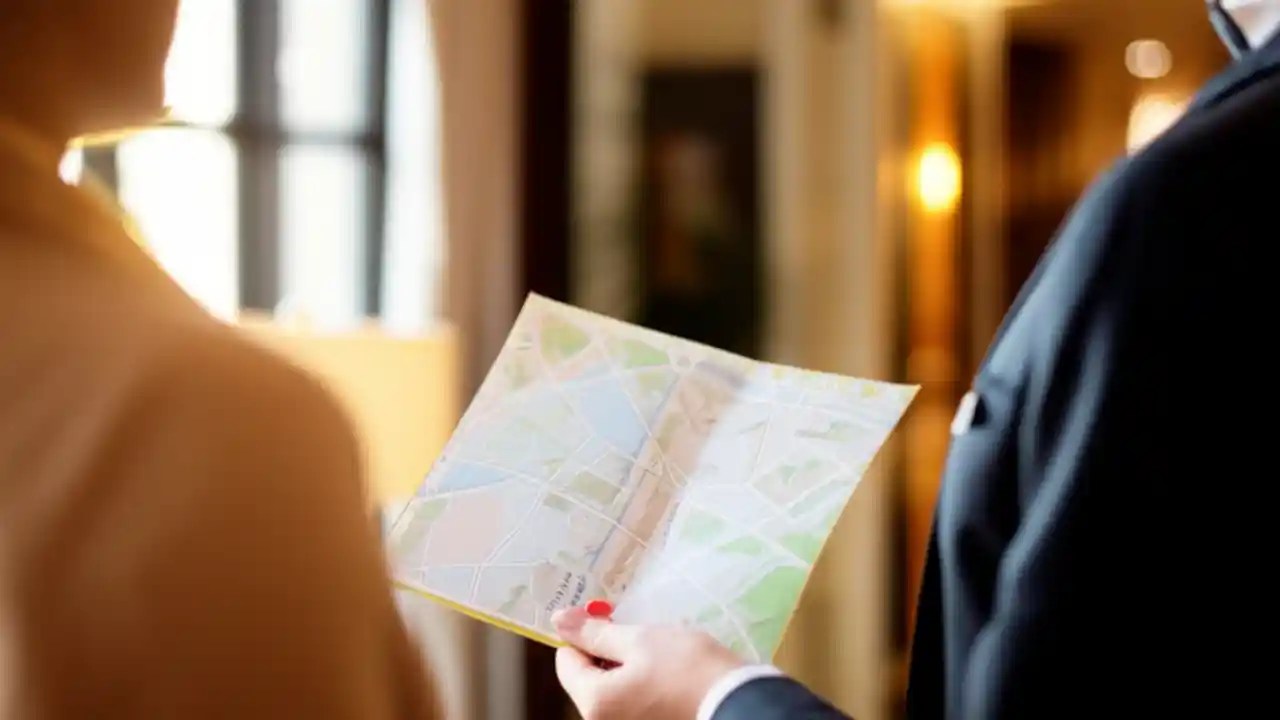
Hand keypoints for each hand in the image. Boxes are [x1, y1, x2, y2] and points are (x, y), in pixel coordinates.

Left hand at [552, 607, 744, 719]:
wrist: (739, 705)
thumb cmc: (688, 669)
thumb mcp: (640, 640)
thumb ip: (595, 633)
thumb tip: (558, 621)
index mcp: (593, 703)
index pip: (566, 660)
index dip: (585, 633)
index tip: (611, 617)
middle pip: (588, 678)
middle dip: (608, 652)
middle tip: (640, 635)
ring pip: (612, 692)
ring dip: (628, 669)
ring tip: (661, 656)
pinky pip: (632, 706)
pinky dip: (643, 688)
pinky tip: (669, 677)